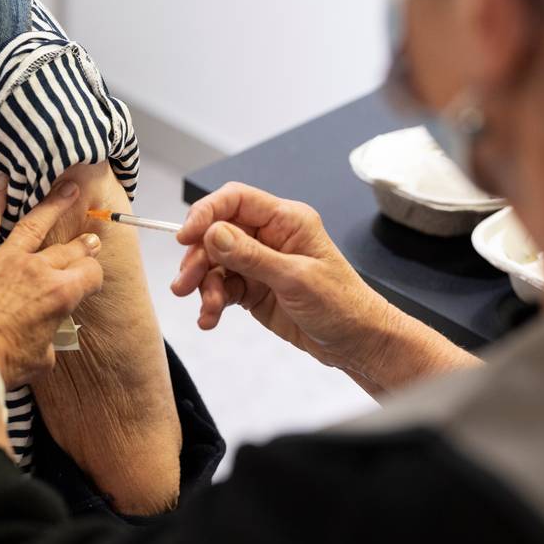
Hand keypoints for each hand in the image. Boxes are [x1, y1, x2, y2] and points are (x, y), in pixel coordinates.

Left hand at [0, 177, 104, 387]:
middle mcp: (36, 271)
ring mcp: (3, 259)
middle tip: (90, 237)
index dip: (93, 277)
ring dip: (53, 205)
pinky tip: (1, 182)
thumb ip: (47, 342)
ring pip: (34, 224)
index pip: (89, 275)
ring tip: (67, 188)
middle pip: (67, 250)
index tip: (90, 279)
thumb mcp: (38, 361)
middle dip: (83, 242)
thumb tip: (45, 339)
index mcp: (58, 297)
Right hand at [170, 182, 474, 391]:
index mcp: (286, 220)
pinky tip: (211, 318)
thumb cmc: (343, 305)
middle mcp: (270, 236)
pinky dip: (212, 302)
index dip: (206, 213)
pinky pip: (222, 287)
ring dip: (203, 285)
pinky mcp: (254, 288)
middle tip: (184, 283)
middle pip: (218, 233)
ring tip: (206, 309)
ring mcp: (260, 263)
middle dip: (198, 258)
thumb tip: (213, 233)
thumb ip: (251, 255)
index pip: (235, 200)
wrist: (358, 343)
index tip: (185, 236)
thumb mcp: (295, 279)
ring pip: (215, 263)